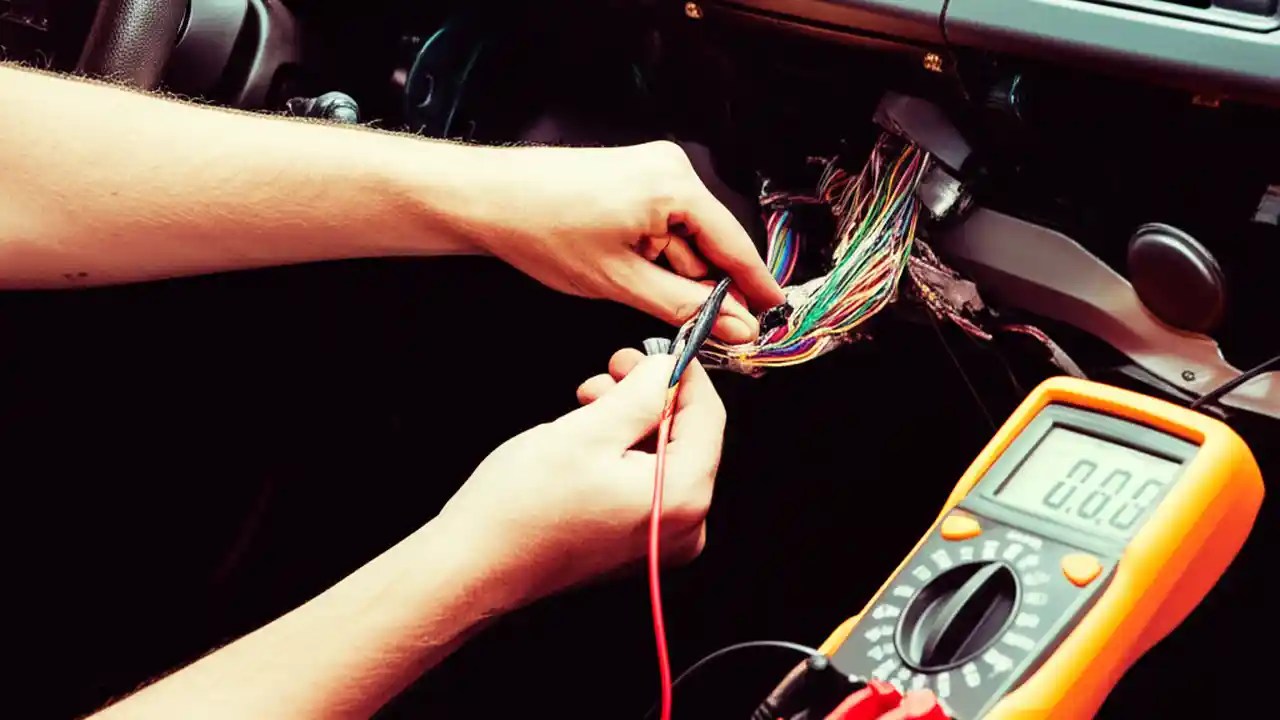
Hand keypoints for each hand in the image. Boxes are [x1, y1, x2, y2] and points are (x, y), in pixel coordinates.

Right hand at [437, 348, 724, 606]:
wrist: (475, 565)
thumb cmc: (521, 508)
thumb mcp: (587, 431)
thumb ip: (641, 393)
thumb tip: (668, 368)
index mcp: (683, 498)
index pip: (708, 417)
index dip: (681, 375)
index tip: (656, 350)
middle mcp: (684, 527)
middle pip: (687, 437)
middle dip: (650, 396)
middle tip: (613, 369)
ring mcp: (660, 541)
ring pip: (664, 456)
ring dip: (632, 420)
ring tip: (589, 402)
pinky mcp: (635, 544)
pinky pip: (645, 483)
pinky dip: (623, 451)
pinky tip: (590, 434)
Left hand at [471, 141, 784, 342]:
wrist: (487, 198)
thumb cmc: (544, 230)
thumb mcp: (621, 282)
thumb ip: (685, 307)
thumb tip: (737, 327)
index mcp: (676, 186)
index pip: (734, 244)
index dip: (755, 286)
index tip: (774, 315)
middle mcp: (672, 168)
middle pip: (708, 244)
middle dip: (699, 285)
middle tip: (690, 326)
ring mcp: (651, 169)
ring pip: (682, 240)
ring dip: (667, 272)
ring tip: (622, 281)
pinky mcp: (632, 178)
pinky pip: (660, 226)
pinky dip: (651, 255)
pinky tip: (621, 267)